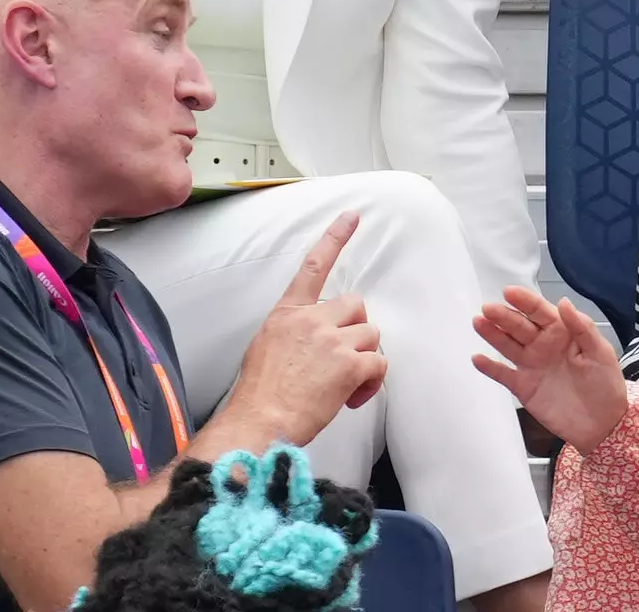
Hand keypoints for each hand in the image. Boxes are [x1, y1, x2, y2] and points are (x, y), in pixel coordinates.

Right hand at [228, 212, 388, 444]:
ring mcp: (332, 340)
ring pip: (370, 334)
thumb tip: (311, 339)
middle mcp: (312, 320)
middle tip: (343, 356)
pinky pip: (378, 363)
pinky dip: (372, 381)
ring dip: (364, 357)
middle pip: (356, 304)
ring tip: (345, 384)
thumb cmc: (259, 395)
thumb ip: (293, 332)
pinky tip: (353, 397)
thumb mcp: (266, 347)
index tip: (352, 216)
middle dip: (355, 328)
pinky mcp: (350, 364)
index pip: (313, 267)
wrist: (259, 422)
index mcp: (287, 314)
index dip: (335, 238)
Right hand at [473, 287, 627, 455]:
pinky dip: (490, 367)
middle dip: (504, 316)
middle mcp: (543, 345)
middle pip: (520, 326)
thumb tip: (563, 302)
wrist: (603, 424)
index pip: (540, 312)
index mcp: (563, 332)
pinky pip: (503, 374)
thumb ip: (582, 328)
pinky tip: (477, 358)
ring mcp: (532, 365)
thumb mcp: (600, 352)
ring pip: (508, 345)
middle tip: (487, 308)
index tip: (509, 292)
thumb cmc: (606, 384)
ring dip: (492, 334)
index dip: (525, 301)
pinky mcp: (524, 387)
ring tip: (478, 322)